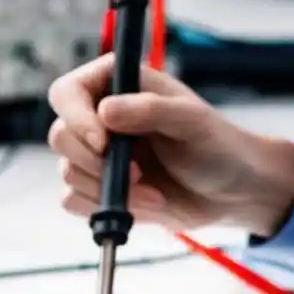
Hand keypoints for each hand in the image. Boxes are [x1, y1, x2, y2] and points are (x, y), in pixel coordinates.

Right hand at [46, 54, 293, 236]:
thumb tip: (104, 111)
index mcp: (119, 85)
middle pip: (61, 135)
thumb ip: (150, 111)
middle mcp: (102, 117)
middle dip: (95, 162)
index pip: (68, 92)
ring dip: (109, 190)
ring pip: (68, 171)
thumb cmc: (218, 147)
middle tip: (138, 173)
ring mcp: (100, 154)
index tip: (103, 142)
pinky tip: (146, 204)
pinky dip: (107, 208)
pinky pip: (75, 201)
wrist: (233, 193)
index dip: (76, 117)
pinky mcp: (102, 187)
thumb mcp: (192, 122)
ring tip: (153, 193)